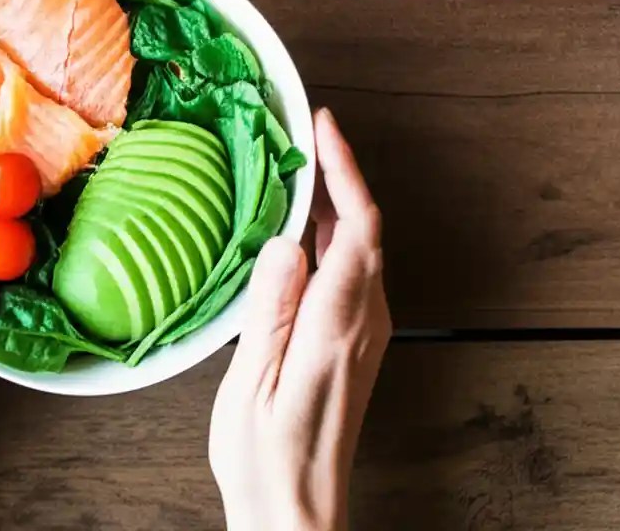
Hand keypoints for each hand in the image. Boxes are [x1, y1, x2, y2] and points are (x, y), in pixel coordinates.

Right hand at [209, 108, 390, 530]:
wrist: (295, 510)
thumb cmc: (267, 456)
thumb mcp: (253, 379)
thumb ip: (272, 307)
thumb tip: (285, 242)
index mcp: (337, 326)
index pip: (356, 228)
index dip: (344, 170)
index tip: (323, 127)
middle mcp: (363, 326)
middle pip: (367, 232)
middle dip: (342, 176)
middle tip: (306, 137)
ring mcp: (364, 338)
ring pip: (362, 252)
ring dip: (339, 206)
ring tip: (301, 172)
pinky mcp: (354, 349)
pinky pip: (352, 276)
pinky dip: (335, 239)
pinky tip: (304, 235)